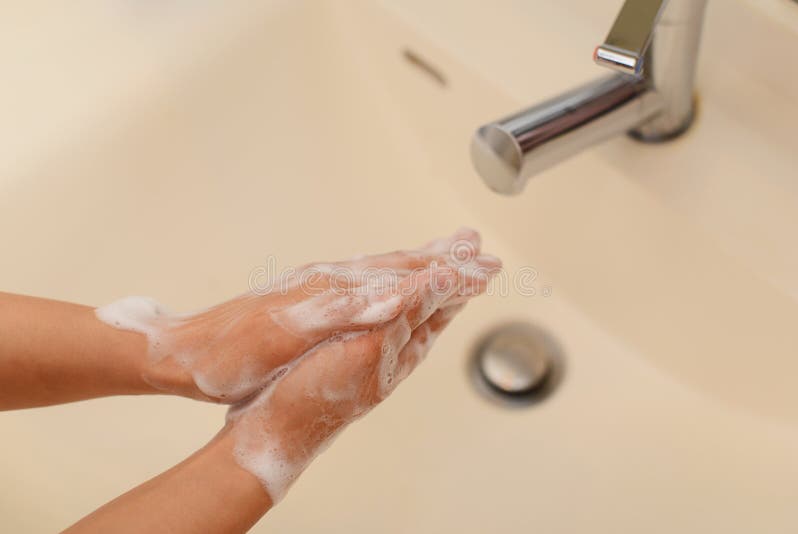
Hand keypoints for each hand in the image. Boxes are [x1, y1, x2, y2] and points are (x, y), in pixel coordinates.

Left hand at [96, 229, 499, 403]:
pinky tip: (396, 277)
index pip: (400, 274)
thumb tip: (395, 294)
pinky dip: (392, 274)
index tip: (481, 264)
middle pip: (397, 262)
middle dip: (443, 258)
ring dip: (421, 260)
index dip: (443, 271)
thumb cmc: (231, 355)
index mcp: (330, 290)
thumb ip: (339, 312)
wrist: (185, 352)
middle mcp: (328, 279)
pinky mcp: (308, 294)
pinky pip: (364, 278)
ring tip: (451, 252)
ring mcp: (318, 284)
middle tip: (481, 250)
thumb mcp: (286, 336)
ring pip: (382, 266)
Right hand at [224, 250, 499, 502]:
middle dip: (448, 271)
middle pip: (429, 301)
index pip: (443, 300)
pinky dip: (388, 295)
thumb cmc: (318, 394)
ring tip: (437, 264)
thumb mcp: (370, 349)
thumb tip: (448, 280)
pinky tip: (382, 296)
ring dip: (423, 281)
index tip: (476, 244)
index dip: (462, 271)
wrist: (274, 429)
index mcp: (403, 345)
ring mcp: (368, 350)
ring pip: (404, 306)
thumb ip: (407, 314)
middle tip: (467, 243)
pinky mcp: (343, 350)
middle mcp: (391, 347)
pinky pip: (376, 314)